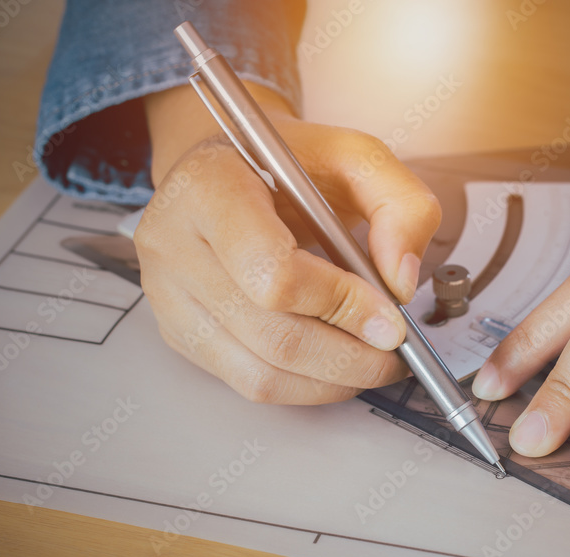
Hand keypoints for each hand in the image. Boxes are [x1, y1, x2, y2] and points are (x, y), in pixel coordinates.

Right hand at [135, 83, 439, 403]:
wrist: (229, 164)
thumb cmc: (289, 162)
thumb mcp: (358, 158)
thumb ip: (401, 207)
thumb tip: (401, 284)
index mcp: (208, 187)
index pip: (274, 273)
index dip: (341, 305)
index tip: (390, 318)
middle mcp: (173, 243)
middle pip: (272, 335)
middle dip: (350, 355)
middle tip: (395, 352)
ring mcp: (167, 294)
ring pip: (261, 373)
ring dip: (333, 380)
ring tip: (374, 361)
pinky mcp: (178, 331)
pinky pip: (248, 383)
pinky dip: (306, 386)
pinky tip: (337, 365)